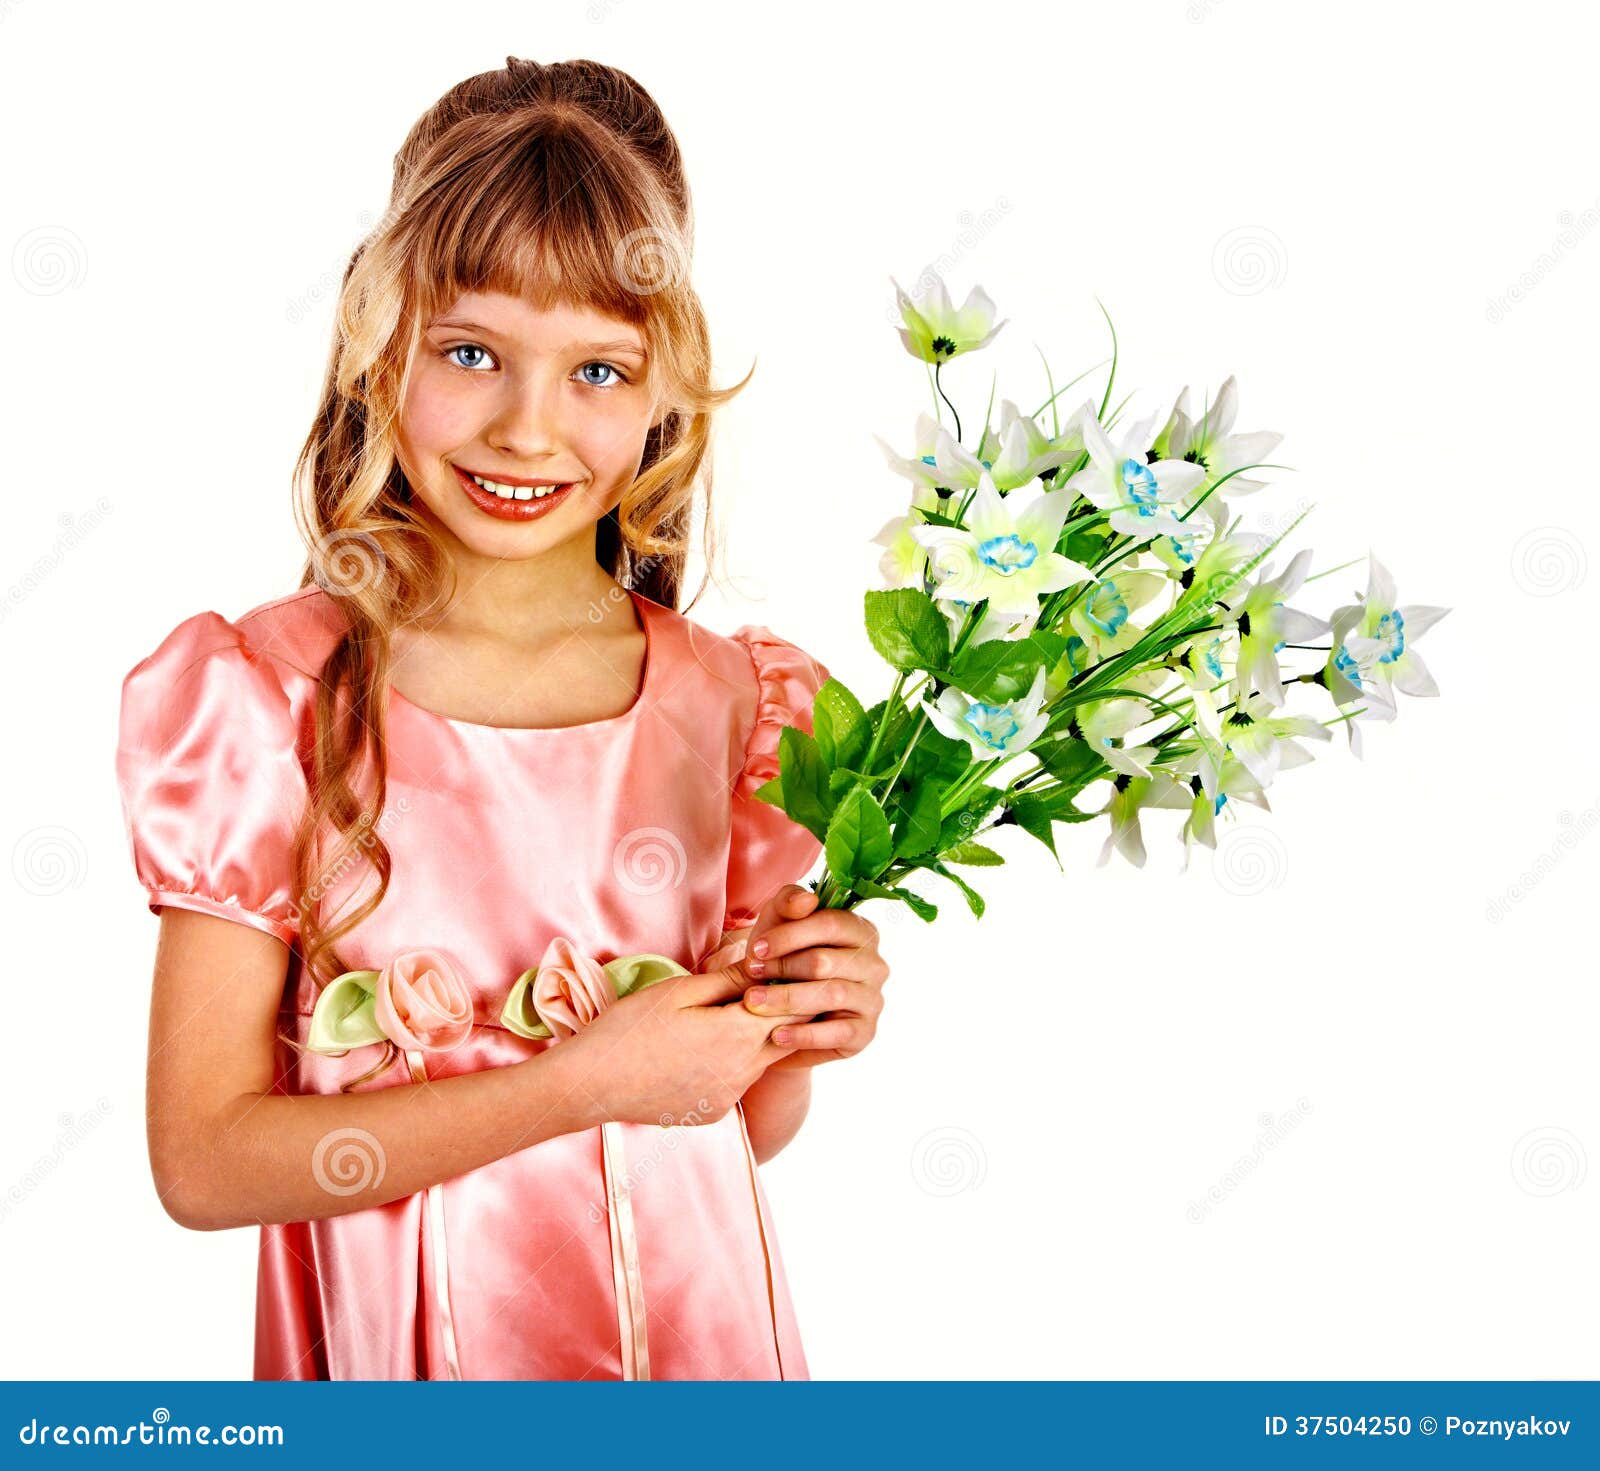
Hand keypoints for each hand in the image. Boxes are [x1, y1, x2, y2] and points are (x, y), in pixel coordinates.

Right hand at [565, 947, 810, 1127]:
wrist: (592, 1084)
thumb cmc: (631, 1027)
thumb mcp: (679, 991)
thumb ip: (729, 980)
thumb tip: (766, 966)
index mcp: (737, 1035)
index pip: (792, 1008)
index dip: (790, 986)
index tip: (779, 971)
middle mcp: (743, 1072)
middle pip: (785, 1037)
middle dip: (781, 1013)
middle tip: (758, 990)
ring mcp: (730, 1097)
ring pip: (763, 1061)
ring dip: (756, 1039)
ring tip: (724, 1018)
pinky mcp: (716, 1113)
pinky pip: (738, 1082)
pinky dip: (732, 1064)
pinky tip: (701, 1052)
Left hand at [737, 884, 888, 1068]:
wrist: (783, 1010)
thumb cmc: (783, 958)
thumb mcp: (780, 924)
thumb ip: (789, 903)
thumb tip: (807, 900)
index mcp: (860, 930)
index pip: (830, 924)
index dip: (789, 935)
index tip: (756, 948)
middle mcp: (874, 964)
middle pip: (826, 961)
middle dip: (782, 967)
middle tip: (749, 975)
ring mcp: (873, 999)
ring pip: (831, 995)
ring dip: (787, 999)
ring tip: (754, 1004)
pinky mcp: (865, 1033)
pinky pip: (837, 1033)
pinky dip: (804, 1035)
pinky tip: (775, 1035)